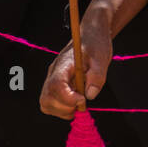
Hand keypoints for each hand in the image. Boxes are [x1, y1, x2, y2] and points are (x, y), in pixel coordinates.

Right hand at [38, 0, 115, 119]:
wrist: (90, 36)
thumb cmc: (95, 44)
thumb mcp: (102, 58)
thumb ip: (97, 76)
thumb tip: (90, 95)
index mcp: (64, 64)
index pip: (56, 85)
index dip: (68, 97)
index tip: (83, 99)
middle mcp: (53, 72)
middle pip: (47, 98)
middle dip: (65, 107)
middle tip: (82, 102)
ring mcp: (52, 79)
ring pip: (46, 103)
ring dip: (62, 110)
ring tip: (79, 102)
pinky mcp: (54, 85)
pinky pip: (50, 103)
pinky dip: (61, 108)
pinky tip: (75, 102)